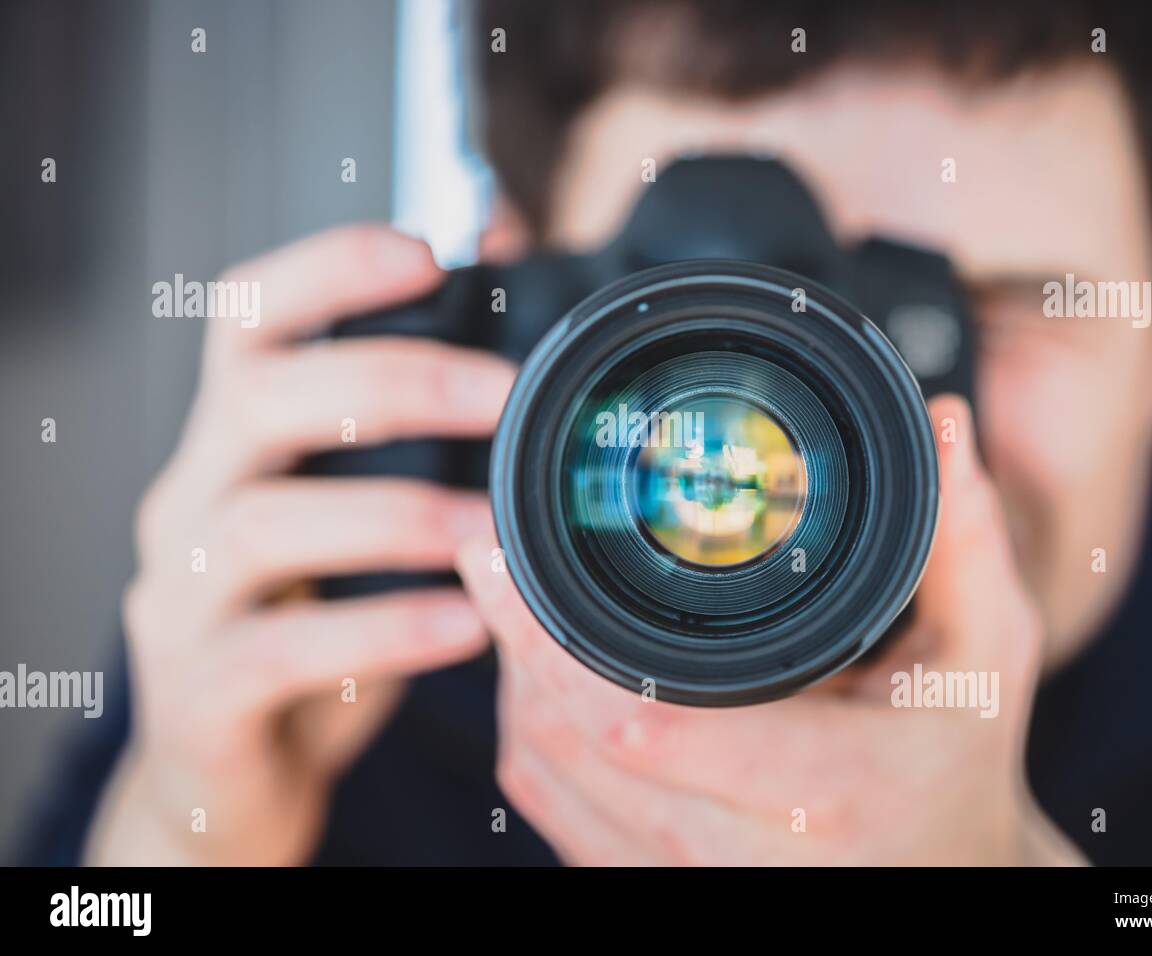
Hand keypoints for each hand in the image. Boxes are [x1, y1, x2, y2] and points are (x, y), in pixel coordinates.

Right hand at [87, 225, 515, 865]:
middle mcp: (190, 502)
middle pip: (257, 400)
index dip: (327, 271)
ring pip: (262, 526)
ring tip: (494, 529)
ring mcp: (180, 599)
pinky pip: (282, 653)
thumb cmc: (312, 619)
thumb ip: (401, 420)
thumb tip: (501, 267)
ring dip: (393, 517)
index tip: (428, 253)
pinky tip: (464, 627)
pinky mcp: (200, 692)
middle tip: (503, 394)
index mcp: (232, 444)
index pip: (246, 319)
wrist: (234, 768)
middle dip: (386, 383)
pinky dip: (380, 632)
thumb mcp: (349, 511)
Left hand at [458, 396, 1085, 864]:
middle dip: (516, 650)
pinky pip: (558, 817)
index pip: (655, 730)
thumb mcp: (987, 651)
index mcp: (832, 788)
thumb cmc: (961, 759)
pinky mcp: (657, 887)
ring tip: (505, 609)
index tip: (508, 562)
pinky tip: (534, 681)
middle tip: (485, 561)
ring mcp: (697, 884)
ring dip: (515, 693)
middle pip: (578, 751)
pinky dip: (532, 744)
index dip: (557, 649)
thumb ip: (962, 538)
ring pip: (553, 786)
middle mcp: (754, 856)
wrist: (951, 875)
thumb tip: (938, 419)